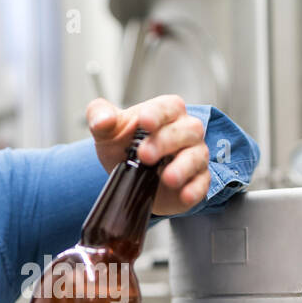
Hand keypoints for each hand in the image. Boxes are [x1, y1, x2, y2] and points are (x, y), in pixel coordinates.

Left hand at [86, 94, 210, 215]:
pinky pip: (201, 183)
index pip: (167, 107)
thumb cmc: (124, 146)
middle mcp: (185, 131)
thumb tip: (102, 120)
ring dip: (183, 167)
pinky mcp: (196, 180)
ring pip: (196, 156)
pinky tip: (184, 195)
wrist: (130, 177)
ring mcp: (194, 155)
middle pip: (186, 130)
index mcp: (166, 112)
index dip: (157, 114)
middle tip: (144, 155)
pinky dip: (194, 189)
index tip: (145, 121)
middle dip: (165, 142)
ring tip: (167, 178)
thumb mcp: (107, 131)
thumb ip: (100, 117)